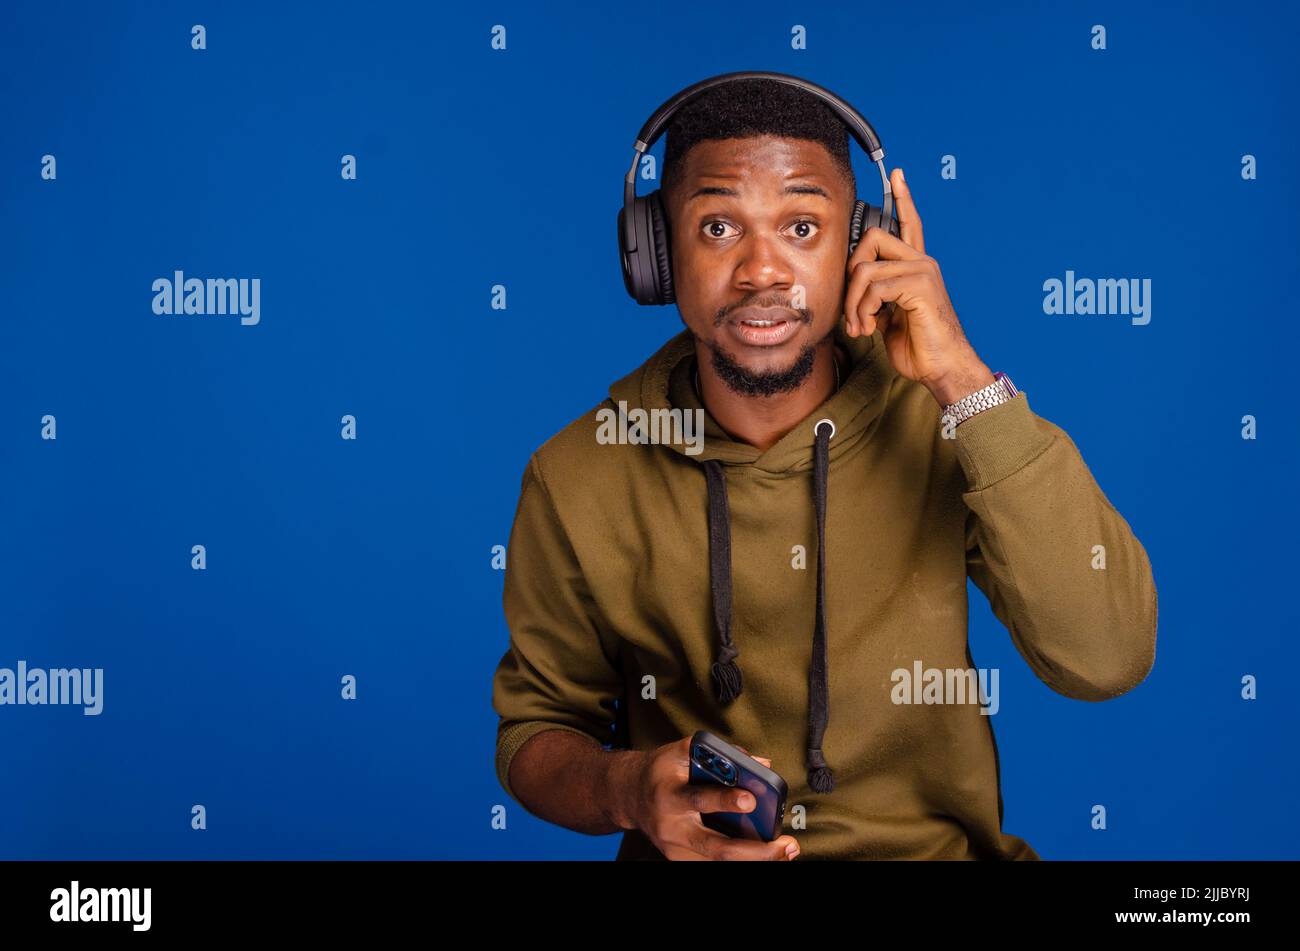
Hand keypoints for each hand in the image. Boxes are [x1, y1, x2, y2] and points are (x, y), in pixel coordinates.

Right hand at [616, 737, 799, 860]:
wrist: (630, 794)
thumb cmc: (662, 770)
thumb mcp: (682, 752)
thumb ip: (720, 753)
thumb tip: (761, 763)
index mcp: (669, 793)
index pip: (698, 798)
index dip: (724, 799)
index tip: (751, 798)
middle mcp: (671, 825)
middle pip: (714, 845)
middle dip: (753, 849)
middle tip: (784, 844)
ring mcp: (675, 847)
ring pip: (717, 860)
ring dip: (754, 859)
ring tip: (784, 852)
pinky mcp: (679, 858)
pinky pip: (712, 862)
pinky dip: (740, 859)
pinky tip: (763, 855)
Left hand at [843, 167, 994, 405]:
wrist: (942, 368)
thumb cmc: (919, 347)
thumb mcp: (888, 318)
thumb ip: (876, 296)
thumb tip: (854, 290)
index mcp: (915, 268)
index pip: (909, 224)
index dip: (902, 199)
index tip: (897, 174)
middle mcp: (921, 263)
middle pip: (871, 237)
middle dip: (850, 273)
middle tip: (852, 308)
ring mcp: (922, 272)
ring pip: (865, 268)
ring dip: (853, 303)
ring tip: (859, 327)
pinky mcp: (920, 285)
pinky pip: (874, 287)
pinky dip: (863, 311)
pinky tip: (869, 329)